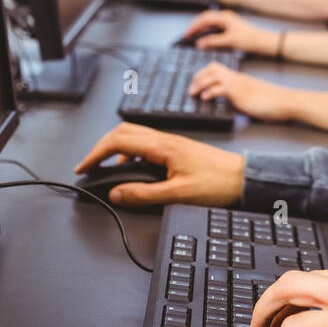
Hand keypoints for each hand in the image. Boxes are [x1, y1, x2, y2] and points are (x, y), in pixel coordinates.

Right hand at [74, 122, 243, 207]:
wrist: (244, 178)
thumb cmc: (218, 183)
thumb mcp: (178, 194)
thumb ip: (144, 194)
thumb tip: (117, 193)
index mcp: (162, 146)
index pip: (118, 141)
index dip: (96, 153)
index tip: (83, 167)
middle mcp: (164, 139)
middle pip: (122, 132)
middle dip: (100, 147)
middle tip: (89, 166)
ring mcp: (170, 143)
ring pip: (133, 137)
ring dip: (114, 149)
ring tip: (105, 169)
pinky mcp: (176, 149)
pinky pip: (145, 145)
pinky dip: (130, 154)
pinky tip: (131, 170)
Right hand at [180, 9, 274, 55]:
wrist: (262, 42)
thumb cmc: (249, 40)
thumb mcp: (229, 41)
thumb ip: (213, 41)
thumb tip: (199, 43)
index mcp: (225, 17)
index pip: (204, 19)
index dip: (194, 26)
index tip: (187, 34)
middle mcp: (225, 17)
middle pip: (205, 18)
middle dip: (195, 26)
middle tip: (188, 35)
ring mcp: (227, 21)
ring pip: (209, 22)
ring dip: (201, 28)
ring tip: (194, 36)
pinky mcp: (229, 26)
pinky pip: (214, 26)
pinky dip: (207, 31)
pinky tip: (205, 37)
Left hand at [188, 61, 296, 122]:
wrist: (285, 101)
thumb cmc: (272, 101)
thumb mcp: (251, 96)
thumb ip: (238, 96)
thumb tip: (228, 103)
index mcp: (239, 77)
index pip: (217, 68)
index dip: (204, 72)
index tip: (196, 81)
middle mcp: (237, 78)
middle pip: (212, 68)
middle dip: (198, 76)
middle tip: (191, 87)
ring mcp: (239, 84)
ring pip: (213, 76)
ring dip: (200, 83)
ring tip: (193, 92)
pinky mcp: (240, 93)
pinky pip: (221, 89)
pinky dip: (210, 92)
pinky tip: (206, 98)